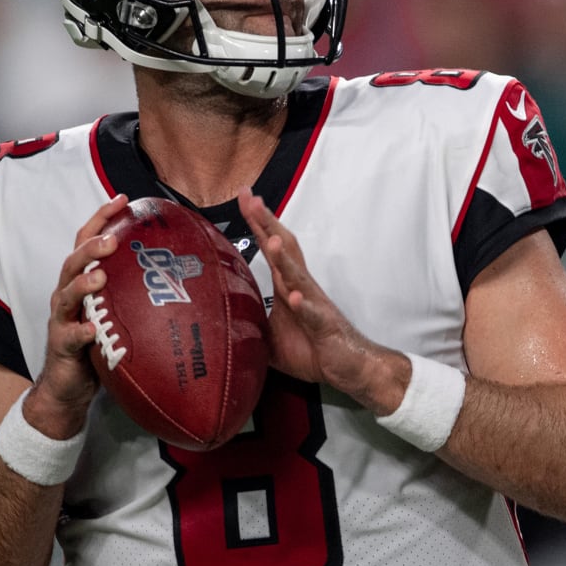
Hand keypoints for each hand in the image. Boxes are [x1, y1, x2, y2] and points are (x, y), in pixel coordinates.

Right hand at [27, 194, 127, 437]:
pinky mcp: (61, 346)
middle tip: (112, 239)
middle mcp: (67, 295)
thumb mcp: (117, 312)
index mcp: (81, 281)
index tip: (124, 199)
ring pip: (66, 294)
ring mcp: (62, 320)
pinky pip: (70, 336)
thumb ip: (134, 291)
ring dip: (82, 283)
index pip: (87, 241)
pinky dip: (81, 331)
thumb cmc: (97, 345)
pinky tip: (94, 329)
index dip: (102, 218)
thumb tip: (178, 272)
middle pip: (73, 262)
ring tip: (99, 277)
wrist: (68, 387)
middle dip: (91, 247)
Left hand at [238, 189, 403, 406]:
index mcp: (287, 286)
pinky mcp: (324, 326)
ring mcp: (314, 304)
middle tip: (252, 199)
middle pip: (285, 248)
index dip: (258, 222)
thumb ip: (247, 325)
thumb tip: (218, 325)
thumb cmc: (312, 348)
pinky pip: (312, 315)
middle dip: (267, 223)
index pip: (271, 247)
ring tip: (273, 240)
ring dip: (285, 259)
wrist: (348, 368)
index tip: (244, 197)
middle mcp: (301, 288)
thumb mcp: (269, 337)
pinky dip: (304, 306)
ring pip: (297, 277)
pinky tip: (295, 298)